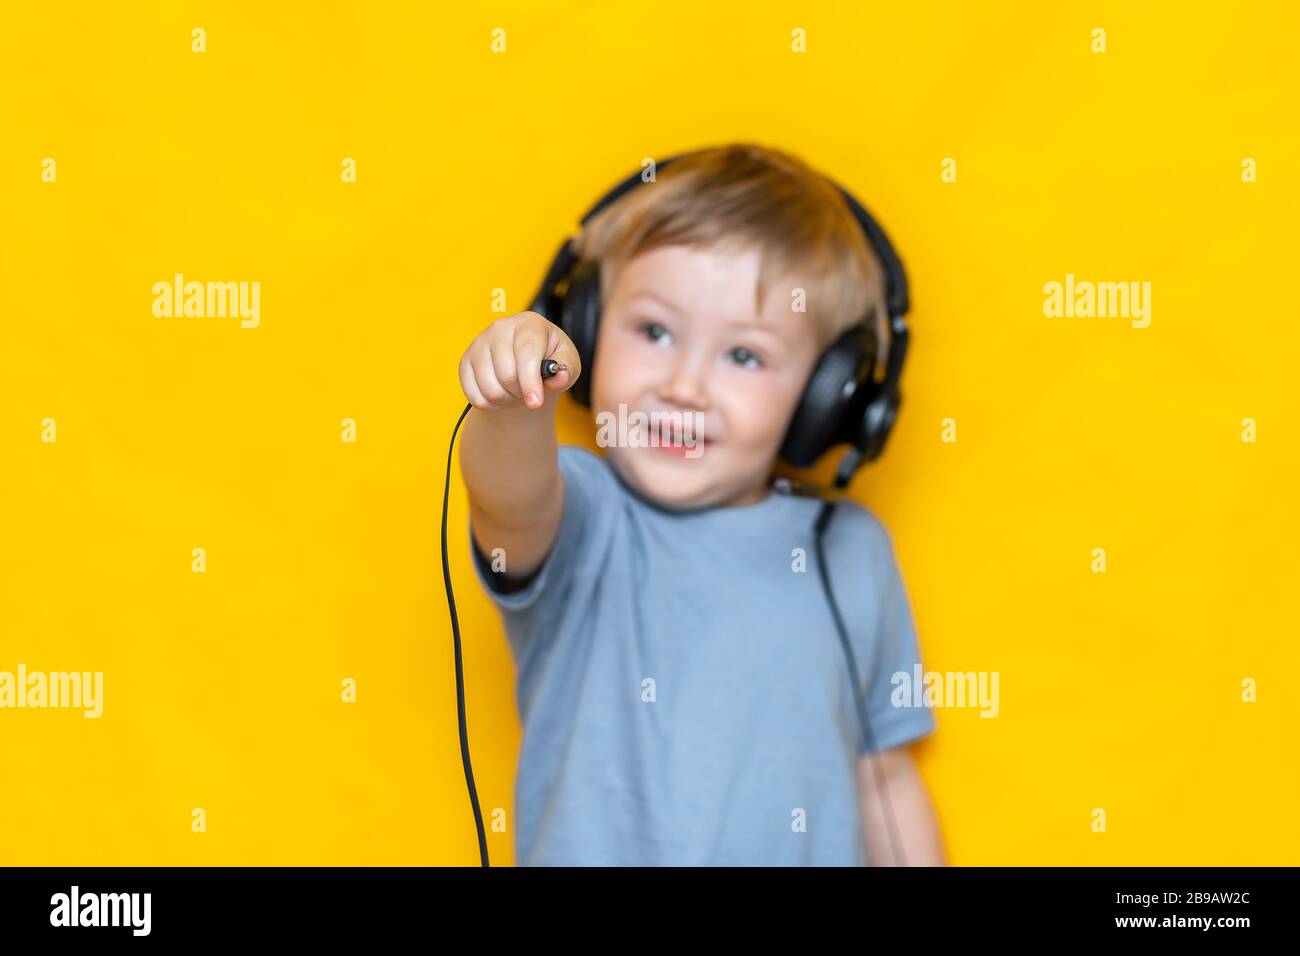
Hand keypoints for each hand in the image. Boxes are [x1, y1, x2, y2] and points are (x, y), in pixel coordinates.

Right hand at [458, 311, 581, 410]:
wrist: (525, 365)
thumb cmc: (549, 360)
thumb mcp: (567, 363)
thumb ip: (567, 370)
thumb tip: (560, 376)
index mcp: (529, 323)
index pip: (526, 351)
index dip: (530, 380)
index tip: (535, 402)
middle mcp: (500, 328)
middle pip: (506, 374)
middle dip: (521, 393)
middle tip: (530, 392)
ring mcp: (479, 343)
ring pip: (489, 387)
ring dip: (506, 400)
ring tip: (516, 392)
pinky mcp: (465, 361)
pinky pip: (474, 395)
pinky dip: (490, 404)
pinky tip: (501, 394)